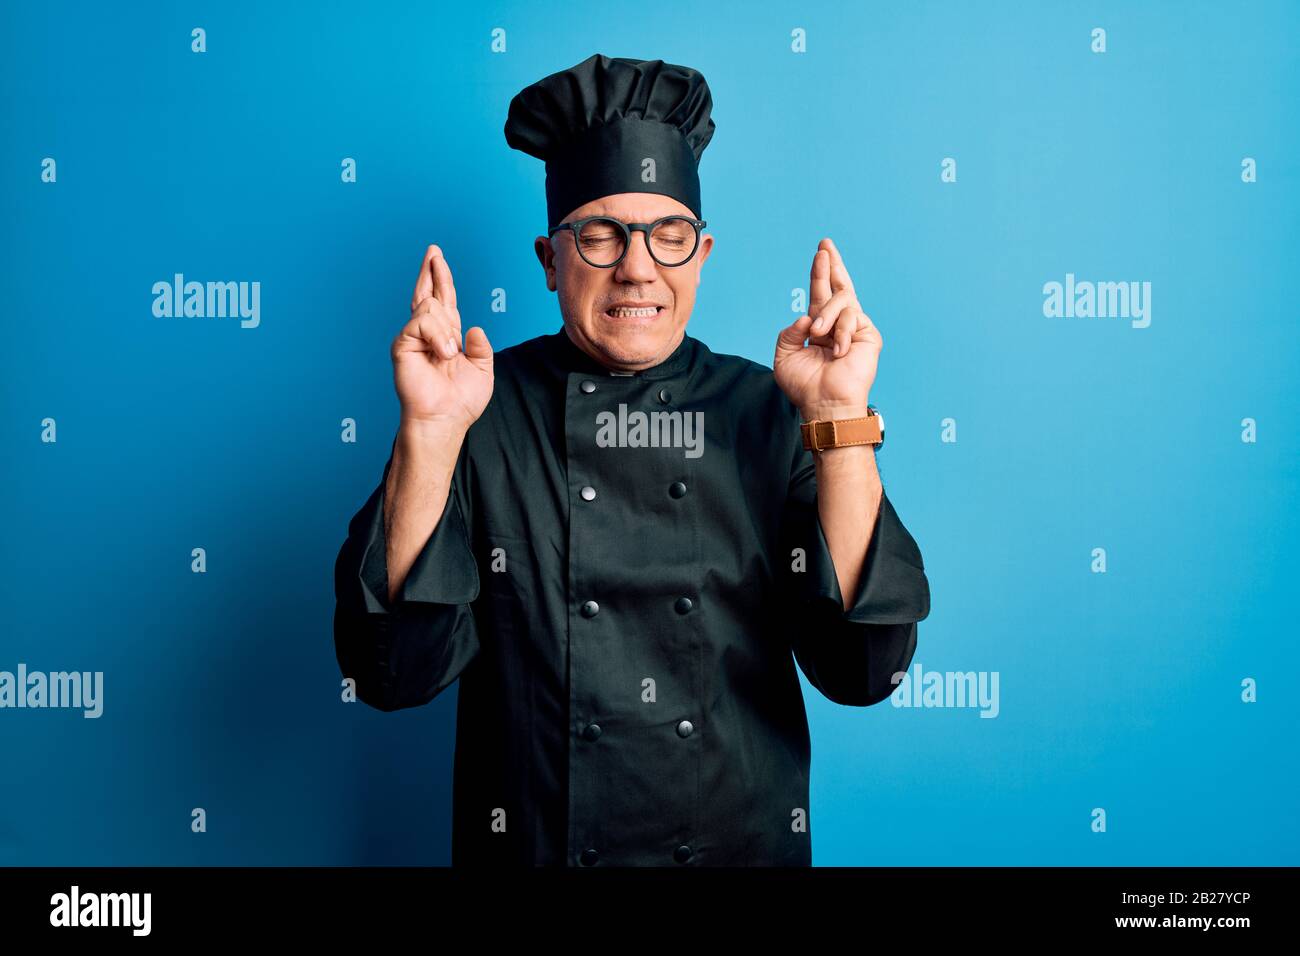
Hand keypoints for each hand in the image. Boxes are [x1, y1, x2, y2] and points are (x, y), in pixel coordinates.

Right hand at [392, 244, 493, 431]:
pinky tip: (442, 353)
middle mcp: (428, 333)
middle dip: (431, 271)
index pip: (443, 300)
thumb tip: (474, 327)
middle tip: (433, 250)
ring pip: (429, 308)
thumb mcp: (482, 370)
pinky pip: (420, 322)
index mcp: (447, 335)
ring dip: (445, 331)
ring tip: (449, 356)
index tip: (437, 258)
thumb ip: (481, 347)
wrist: (445, 418)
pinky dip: (436, 336)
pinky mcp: (403, 344)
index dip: (441, 279)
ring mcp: (414, 337)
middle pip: (428, 293)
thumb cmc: (461, 401)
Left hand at [773, 238, 881, 419]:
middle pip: (838, 286)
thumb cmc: (804, 386)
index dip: (820, 273)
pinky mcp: (869, 335)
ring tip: (817, 336)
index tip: (821, 251)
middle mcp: (838, 325)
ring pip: (841, 301)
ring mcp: (855, 329)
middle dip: (831, 265)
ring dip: (825, 317)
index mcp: (819, 327)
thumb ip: (788, 332)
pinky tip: (837, 350)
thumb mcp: (785, 356)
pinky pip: (853, 317)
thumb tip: (806, 317)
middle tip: (824, 245)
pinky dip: (841, 332)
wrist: (824, 403)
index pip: (820, 294)